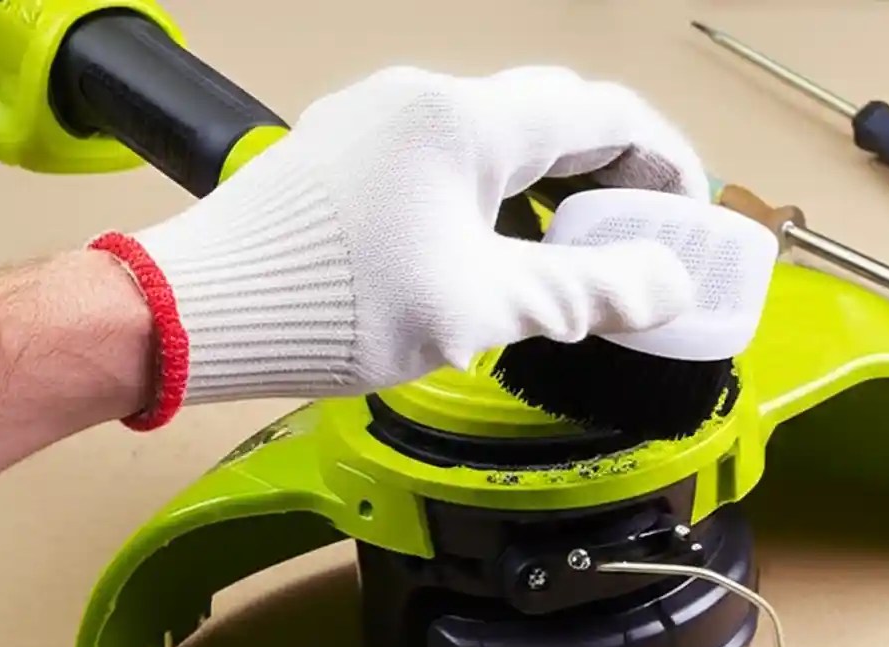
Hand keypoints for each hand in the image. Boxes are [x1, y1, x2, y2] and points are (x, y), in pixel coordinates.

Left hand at [91, 66, 710, 428]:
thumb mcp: (479, 307)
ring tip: (578, 247)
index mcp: (468, 121)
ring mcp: (384, 114)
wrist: (201, 306)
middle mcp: (428, 97)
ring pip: (503, 131)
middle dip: (614, 171)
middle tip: (640, 237)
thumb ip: (585, 293)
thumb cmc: (340, 304)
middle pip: (555, 114)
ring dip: (555, 181)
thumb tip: (667, 285)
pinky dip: (501, 186)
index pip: (603, 113)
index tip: (688, 215)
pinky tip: (499, 239)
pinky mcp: (353, 143)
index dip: (664, 159)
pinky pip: (453, 149)